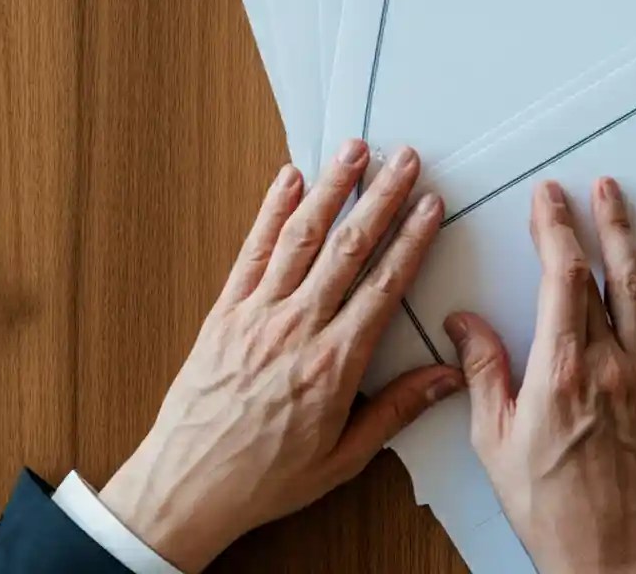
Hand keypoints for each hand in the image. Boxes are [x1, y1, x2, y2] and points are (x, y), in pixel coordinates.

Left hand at [99, 140, 463, 572]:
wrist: (187, 486)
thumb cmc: (265, 478)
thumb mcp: (344, 458)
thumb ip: (398, 410)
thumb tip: (448, 377)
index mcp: (334, 364)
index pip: (384, 285)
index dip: (411, 239)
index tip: (430, 206)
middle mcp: (297, 328)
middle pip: (348, 248)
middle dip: (381, 197)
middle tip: (406, 160)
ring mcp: (256, 314)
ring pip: (301, 237)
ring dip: (331, 188)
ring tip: (354, 150)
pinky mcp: (224, 311)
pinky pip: (252, 251)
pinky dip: (272, 211)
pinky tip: (289, 179)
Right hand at [445, 178, 635, 573]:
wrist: (607, 556)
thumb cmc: (550, 508)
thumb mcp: (494, 441)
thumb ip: (482, 373)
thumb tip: (465, 326)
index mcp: (558, 372)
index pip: (557, 278)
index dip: (552, 230)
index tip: (545, 202)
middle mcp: (606, 365)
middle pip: (597, 275)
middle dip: (583, 223)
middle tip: (576, 189)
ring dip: (628, 238)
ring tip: (618, 200)